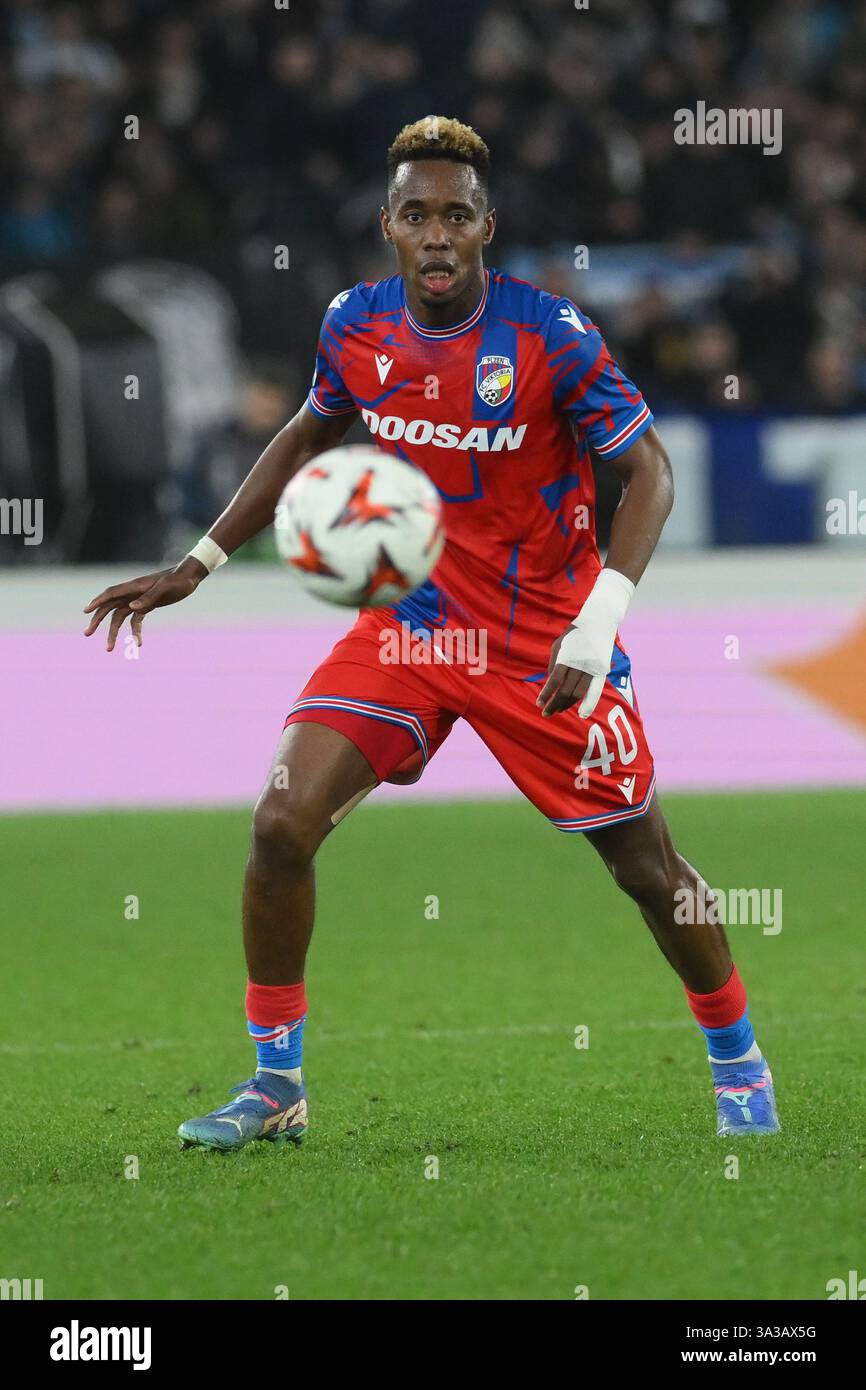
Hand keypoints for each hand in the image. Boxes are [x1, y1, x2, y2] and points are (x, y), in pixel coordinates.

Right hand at [83, 556, 207, 650]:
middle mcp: (133, 593)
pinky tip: (138, 643)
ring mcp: (138, 600)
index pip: (111, 594)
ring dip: (113, 632)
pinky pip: (135, 621)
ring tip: (109, 649)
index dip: (97, 602)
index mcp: (135, 586)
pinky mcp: (147, 606)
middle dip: (97, 620)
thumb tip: (131, 608)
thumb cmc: (178, 580)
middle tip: (87, 634)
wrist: (190, 577)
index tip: (85, 611)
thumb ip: (149, 598)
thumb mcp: (166, 588)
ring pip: (120, 617)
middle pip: (109, 607)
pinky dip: (135, 632)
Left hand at [536, 625, 605, 719]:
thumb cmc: (574, 634)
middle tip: (545, 713)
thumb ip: (554, 664)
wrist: (599, 623)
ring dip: (567, 705)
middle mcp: (580, 665)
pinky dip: (589, 704)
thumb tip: (551, 683)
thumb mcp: (558, 645)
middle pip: (566, 691)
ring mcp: (593, 669)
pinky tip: (582, 714)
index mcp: (567, 657)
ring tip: (558, 710)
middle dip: (554, 704)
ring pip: (579, 693)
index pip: (555, 681)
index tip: (539, 703)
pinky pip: (596, 691)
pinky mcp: (602, 671)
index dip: (546, 694)